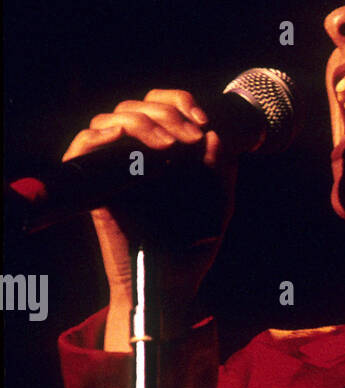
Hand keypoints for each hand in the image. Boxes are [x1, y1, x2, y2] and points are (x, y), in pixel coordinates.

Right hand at [62, 88, 236, 333]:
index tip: (203, 122)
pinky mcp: (94, 189)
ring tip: (170, 146)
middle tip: (191, 138)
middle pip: (134, 107)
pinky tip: (130, 145)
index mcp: (162, 154)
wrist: (171, 285)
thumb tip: (213, 133)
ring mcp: (112, 171)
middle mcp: (135, 157)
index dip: (178, 102)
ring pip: (108, 119)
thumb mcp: (219, 204)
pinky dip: (100, 137)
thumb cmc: (195, 249)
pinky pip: (81, 148)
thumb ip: (220, 169)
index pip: (158, 105)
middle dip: (166, 114)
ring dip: (141, 123)